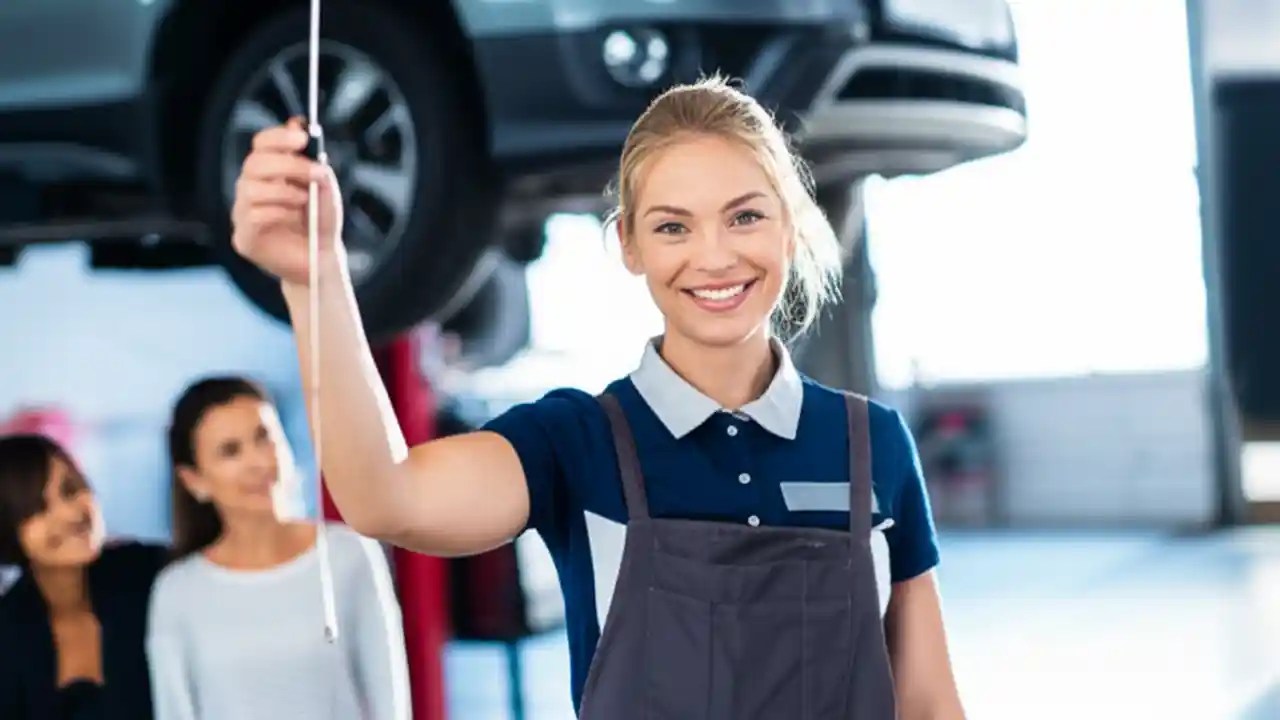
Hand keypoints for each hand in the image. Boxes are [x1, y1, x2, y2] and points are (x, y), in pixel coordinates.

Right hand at [230, 118, 343, 285]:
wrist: (322, 260)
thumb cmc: (321, 222)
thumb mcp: (327, 191)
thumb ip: (315, 163)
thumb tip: (300, 131)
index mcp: (269, 172)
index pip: (262, 144)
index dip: (279, 137)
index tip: (303, 137)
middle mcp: (251, 188)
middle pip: (254, 163)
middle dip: (288, 164)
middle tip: (315, 172)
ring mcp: (243, 213)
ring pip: (251, 189)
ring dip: (284, 191)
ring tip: (306, 201)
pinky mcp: (244, 238)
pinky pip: (252, 216)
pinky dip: (278, 212)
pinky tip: (293, 219)